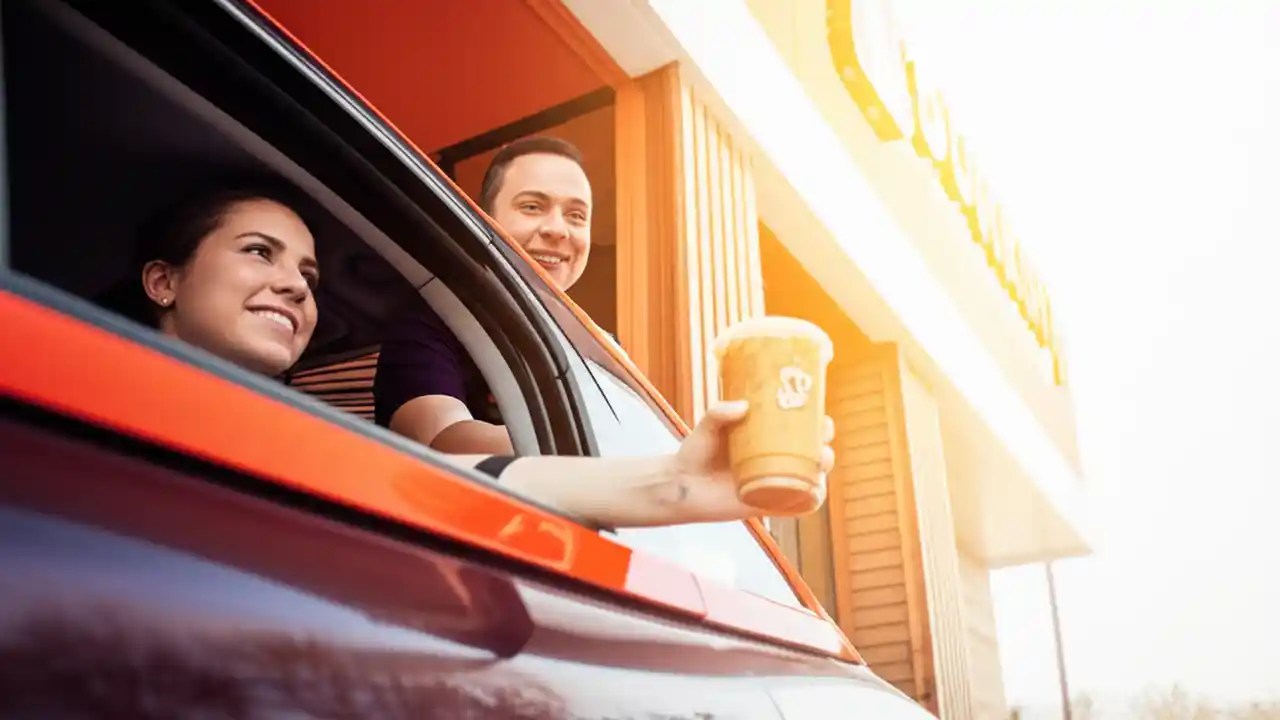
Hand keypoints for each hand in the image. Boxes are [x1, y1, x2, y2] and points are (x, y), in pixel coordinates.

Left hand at [663, 400, 835, 523]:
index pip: (800, 429)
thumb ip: (719, 413)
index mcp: (767, 440)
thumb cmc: (696, 452)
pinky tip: (817, 490)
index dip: (816, 423)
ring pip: (810, 478)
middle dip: (825, 444)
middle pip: (812, 453)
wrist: (680, 485)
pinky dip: (812, 499)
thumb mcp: (706, 427)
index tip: (821, 415)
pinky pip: (797, 505)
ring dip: (823, 470)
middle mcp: (775, 461)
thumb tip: (743, 406)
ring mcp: (773, 483)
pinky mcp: (767, 505)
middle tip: (822, 438)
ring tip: (821, 460)